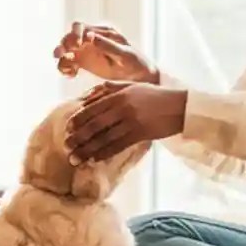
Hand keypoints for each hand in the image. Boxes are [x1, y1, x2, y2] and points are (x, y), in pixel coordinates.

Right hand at [53, 22, 157, 82]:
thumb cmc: (136, 63)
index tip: (76, 45)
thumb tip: (89, 35)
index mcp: (101, 32)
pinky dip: (65, 68)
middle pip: (69, 38)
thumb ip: (107, 45)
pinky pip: (68, 63)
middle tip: (60, 55)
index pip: (80, 27)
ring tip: (68, 70)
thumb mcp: (124, 54)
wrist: (140, 79)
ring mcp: (86, 52)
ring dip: (62, 58)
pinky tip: (72, 75)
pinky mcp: (83, 64)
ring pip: (65, 51)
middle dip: (63, 45)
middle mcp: (90, 40)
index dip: (74, 34)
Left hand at [65, 82, 187, 163]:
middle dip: (78, 138)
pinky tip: (94, 159)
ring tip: (75, 159)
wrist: (179, 106)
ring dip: (87, 150)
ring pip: (104, 138)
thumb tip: (84, 98)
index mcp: (118, 94)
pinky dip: (104, 153)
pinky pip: (118, 146)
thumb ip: (107, 89)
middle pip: (95, 125)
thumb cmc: (153, 95)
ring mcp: (132, 122)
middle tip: (66, 147)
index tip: (67, 130)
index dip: (78, 120)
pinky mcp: (140, 134)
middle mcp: (123, 107)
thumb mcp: (130, 86)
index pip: (92, 108)